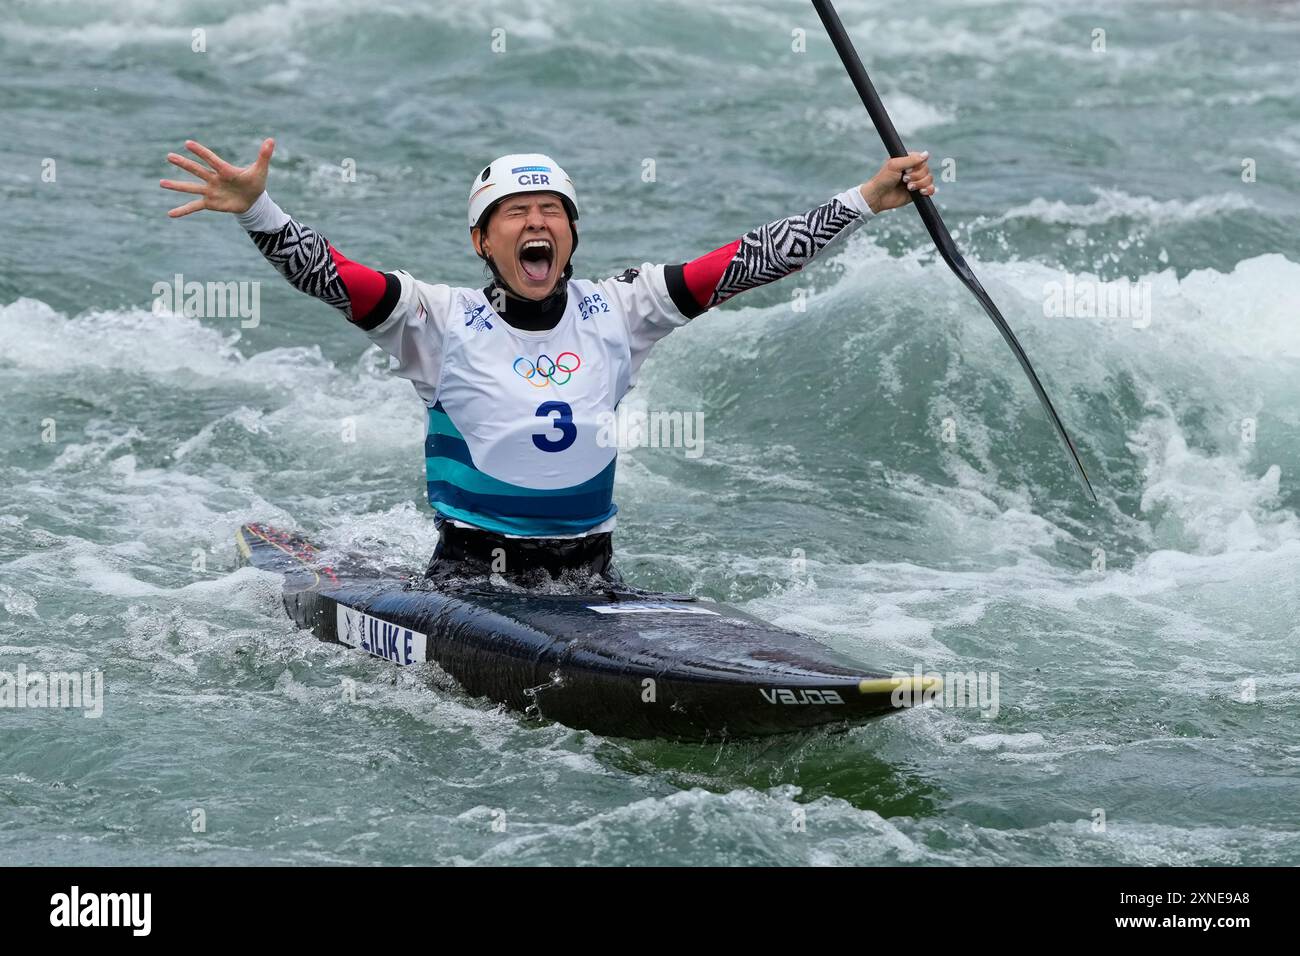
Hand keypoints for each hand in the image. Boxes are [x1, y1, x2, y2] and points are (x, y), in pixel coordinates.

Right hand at [160, 138, 274, 217]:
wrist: (252, 200)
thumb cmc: (254, 182)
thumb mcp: (260, 170)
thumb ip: (263, 156)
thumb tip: (271, 139)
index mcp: (224, 170)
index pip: (211, 159)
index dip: (201, 152)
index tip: (188, 143)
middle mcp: (213, 179)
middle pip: (197, 170)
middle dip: (184, 164)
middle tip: (169, 156)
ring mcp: (210, 191)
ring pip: (191, 187)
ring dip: (176, 186)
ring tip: (161, 183)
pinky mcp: (210, 203)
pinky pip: (194, 207)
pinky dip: (183, 211)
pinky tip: (170, 214)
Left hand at [859, 151, 935, 213]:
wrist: (879, 196)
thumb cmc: (884, 179)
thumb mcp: (895, 165)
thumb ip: (911, 159)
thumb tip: (927, 154)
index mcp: (909, 160)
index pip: (923, 159)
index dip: (917, 166)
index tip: (906, 170)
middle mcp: (914, 170)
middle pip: (927, 170)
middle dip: (916, 176)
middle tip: (904, 180)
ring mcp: (917, 181)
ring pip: (929, 179)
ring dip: (919, 184)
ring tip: (908, 187)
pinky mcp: (918, 192)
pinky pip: (931, 189)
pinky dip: (928, 190)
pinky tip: (920, 192)